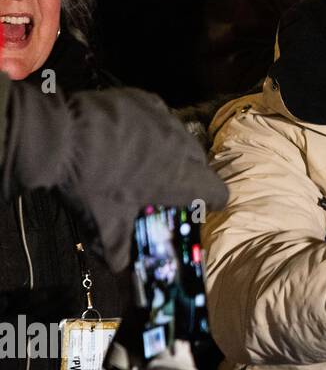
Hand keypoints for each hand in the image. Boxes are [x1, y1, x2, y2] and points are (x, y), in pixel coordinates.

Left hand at [3, 83, 228, 268]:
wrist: (61, 136)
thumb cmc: (90, 184)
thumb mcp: (104, 226)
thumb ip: (120, 252)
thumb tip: (123, 270)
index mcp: (182, 179)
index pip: (220, 192)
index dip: (212, 202)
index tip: (200, 207)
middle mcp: (182, 148)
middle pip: (200, 165)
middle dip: (188, 177)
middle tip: (163, 187)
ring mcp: (166, 120)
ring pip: (181, 139)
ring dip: (170, 152)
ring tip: (144, 160)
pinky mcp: (147, 100)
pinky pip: (161, 117)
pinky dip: (152, 128)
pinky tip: (130, 137)